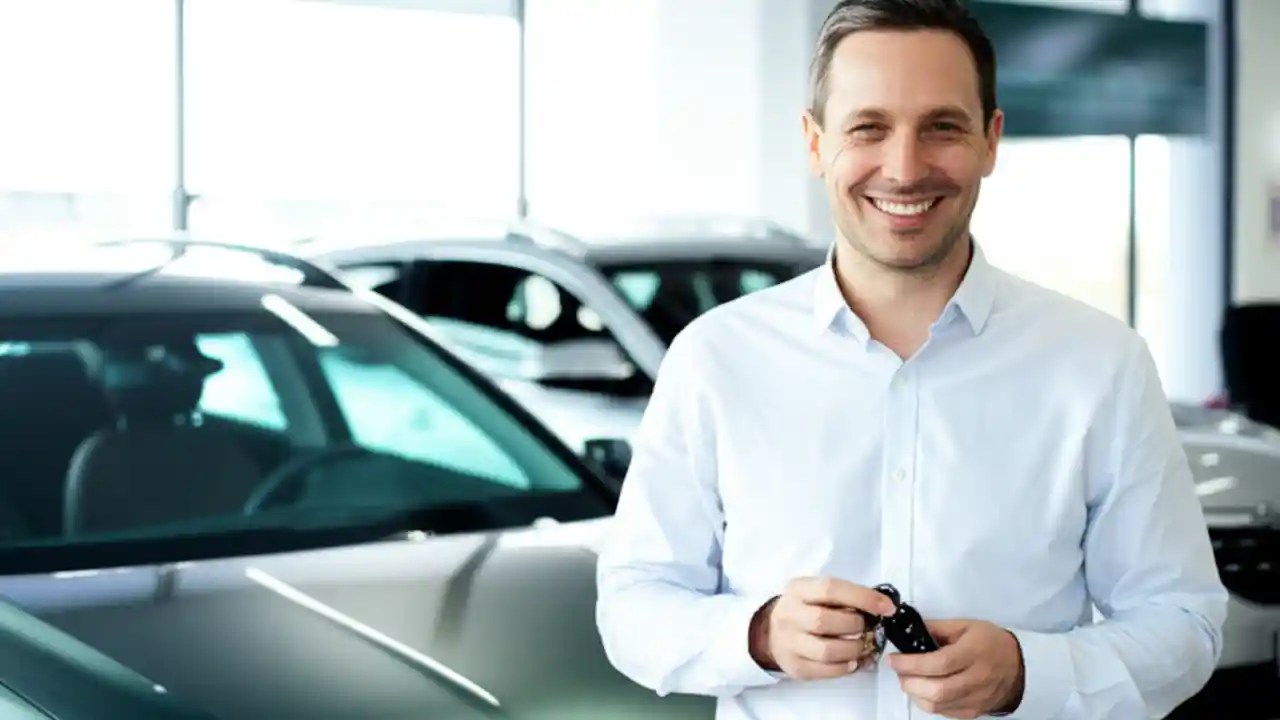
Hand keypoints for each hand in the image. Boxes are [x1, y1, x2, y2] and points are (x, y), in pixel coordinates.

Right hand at [748, 577, 895, 680]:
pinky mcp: (796, 667)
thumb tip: (881, 605)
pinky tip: (854, 660)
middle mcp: (789, 615)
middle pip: (825, 621)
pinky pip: (826, 671)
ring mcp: (790, 643)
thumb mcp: (815, 593)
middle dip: (856, 626)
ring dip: (854, 649)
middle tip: (868, 627)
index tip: (887, 607)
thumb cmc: (804, 609)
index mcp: (798, 590)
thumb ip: (842, 596)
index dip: (862, 597)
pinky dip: (847, 667)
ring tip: (863, 646)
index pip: (831, 590)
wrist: (771, 633)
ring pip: (827, 651)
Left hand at [888, 619, 1024, 718]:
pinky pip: (945, 713)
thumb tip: (909, 632)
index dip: (912, 664)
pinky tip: (924, 692)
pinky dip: (929, 704)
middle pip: (937, 690)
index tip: (894, 659)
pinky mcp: (974, 712)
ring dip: (916, 695)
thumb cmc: (989, 641)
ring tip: (909, 681)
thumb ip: (937, 628)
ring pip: (939, 706)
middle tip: (900, 672)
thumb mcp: (965, 625)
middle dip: (910, 682)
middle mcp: (976, 679)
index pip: (939, 663)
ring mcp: (976, 699)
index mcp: (973, 652)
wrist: (1018, 666)